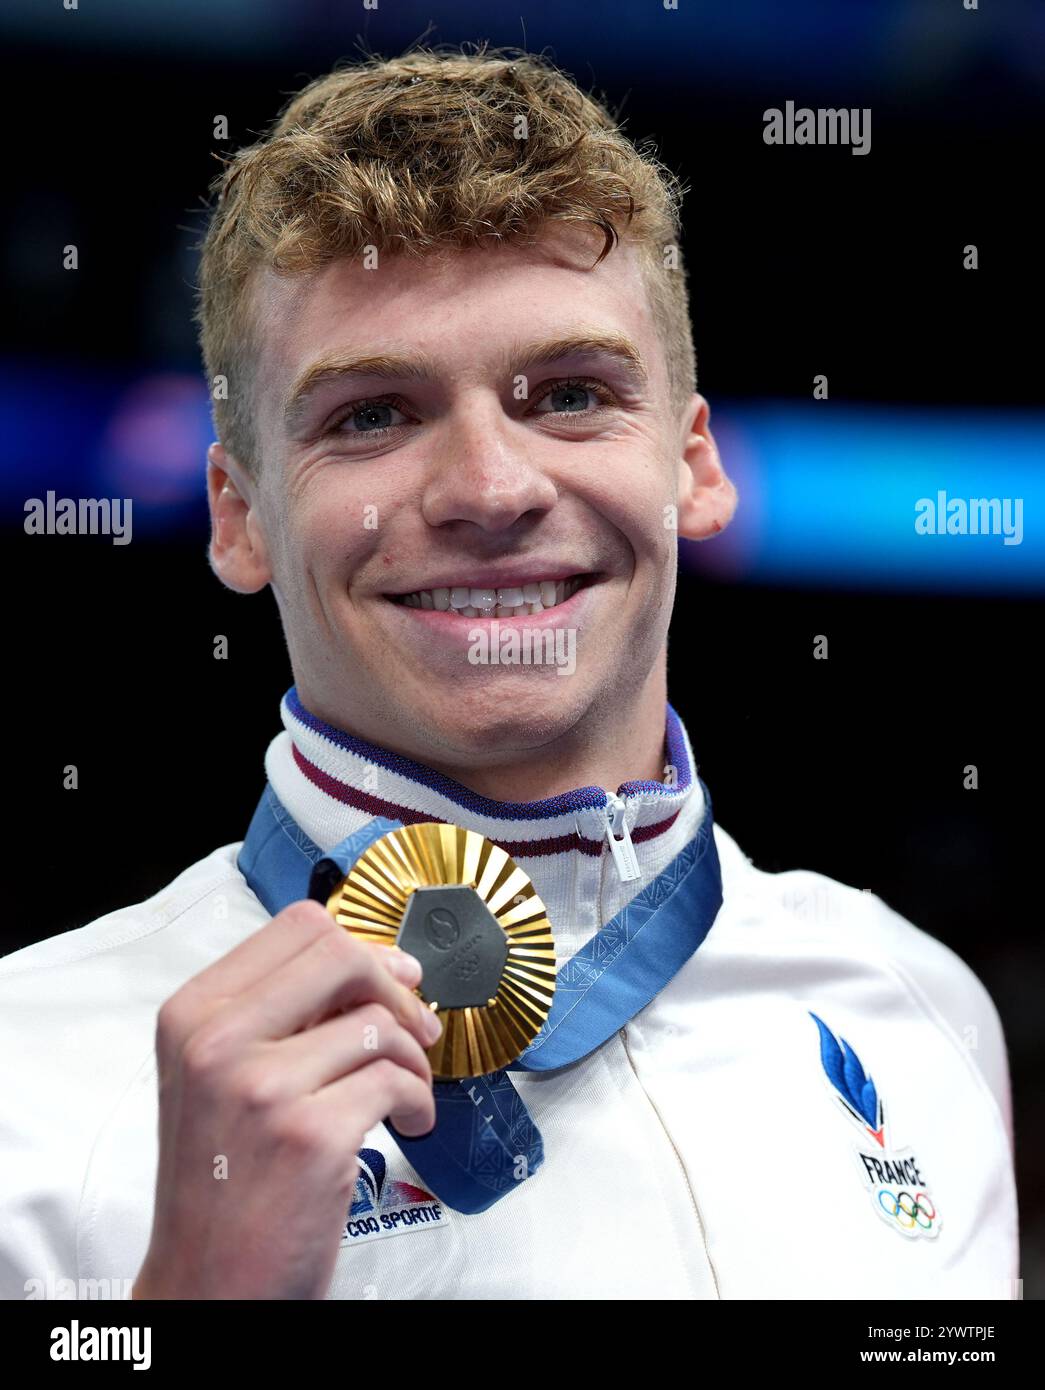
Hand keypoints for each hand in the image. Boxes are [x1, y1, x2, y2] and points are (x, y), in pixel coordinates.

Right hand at [131, 899, 440, 1299]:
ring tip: (405, 1092)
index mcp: (194, 1014)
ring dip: (415, 1058)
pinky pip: (398, 1082)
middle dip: (396, 987)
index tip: (389, 977)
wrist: (208, 1282)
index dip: (361, 946)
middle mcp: (218, 1042)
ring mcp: (263, 1089)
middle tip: (416, 1025)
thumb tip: (383, 963)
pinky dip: (419, 1101)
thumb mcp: (221, 1075)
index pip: (298, 925)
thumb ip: (284, 1012)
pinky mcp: (311, 1137)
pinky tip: (406, 1123)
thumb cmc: (224, 1179)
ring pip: (380, 1023)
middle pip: (342, 954)